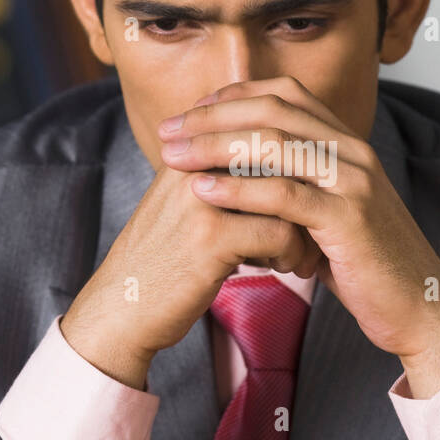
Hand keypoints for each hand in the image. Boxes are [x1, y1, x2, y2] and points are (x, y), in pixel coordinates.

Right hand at [59, 156, 321, 387]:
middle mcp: (193, 164)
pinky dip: (293, 253)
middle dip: (304, 192)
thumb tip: (279, 158)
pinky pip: (281, 232)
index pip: (261, 130)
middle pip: (279, 157)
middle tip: (318, 223)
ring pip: (287, 192)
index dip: (292, 165)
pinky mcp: (211, 236)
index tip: (305, 195)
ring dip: (304, 227)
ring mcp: (201, 197)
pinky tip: (284, 269)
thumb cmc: (164, 258)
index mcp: (189, 150)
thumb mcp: (188, 205)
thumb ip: (224, 177)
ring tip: (302, 253)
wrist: (121, 309)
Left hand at [157, 75, 439, 395]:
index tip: (189, 115)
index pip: (283, 95)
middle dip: (212, 117)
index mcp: (348, 144)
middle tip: (167, 131)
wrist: (418, 306)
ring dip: (214, 145)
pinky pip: (284, 193)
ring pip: (274, 144)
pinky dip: (238, 188)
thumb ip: (297, 185)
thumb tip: (243, 172)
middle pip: (272, 110)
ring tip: (172, 156)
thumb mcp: (328, 214)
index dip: (232, 97)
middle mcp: (354, 151)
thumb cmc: (366, 265)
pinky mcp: (348, 219)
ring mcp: (354, 182)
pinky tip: (203, 190)